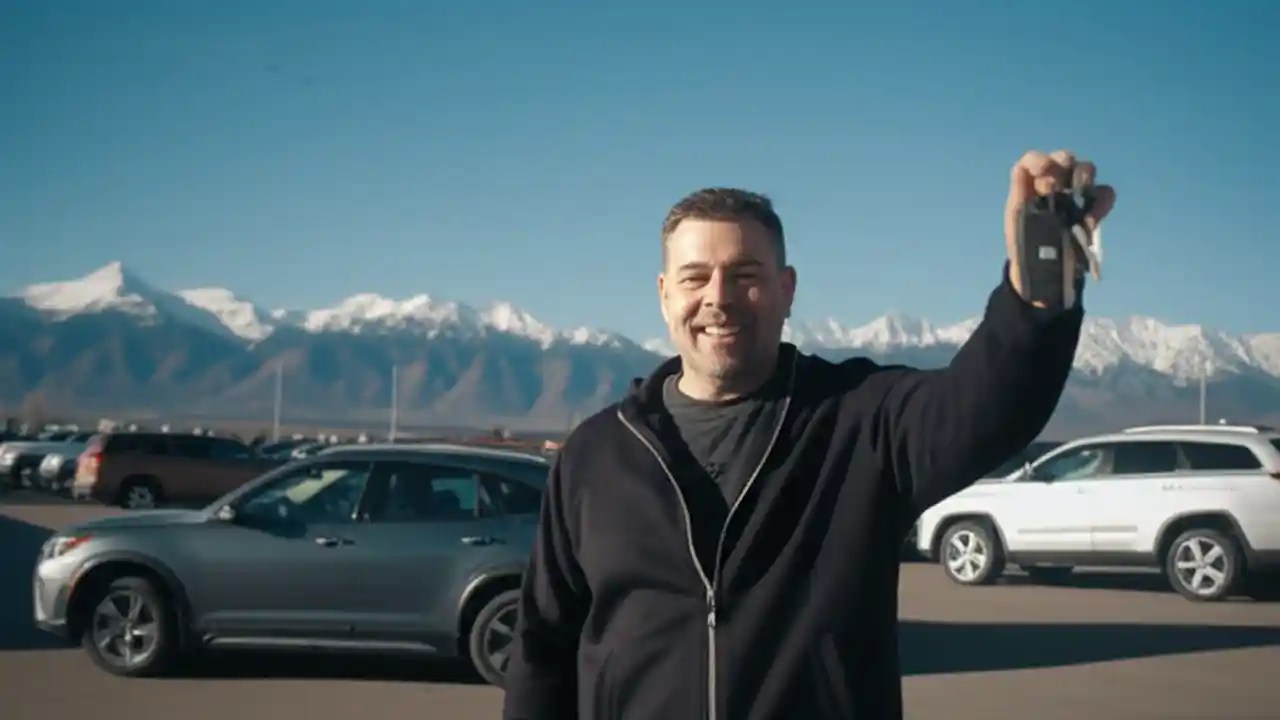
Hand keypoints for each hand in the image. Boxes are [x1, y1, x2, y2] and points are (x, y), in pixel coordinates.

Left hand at [1004, 150, 1116, 302]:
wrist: (1040, 267)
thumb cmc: (1024, 238)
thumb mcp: (1016, 215)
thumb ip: (1019, 191)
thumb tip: (1022, 169)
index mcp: (1032, 181)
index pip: (1035, 159)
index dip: (1038, 160)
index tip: (1040, 171)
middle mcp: (1056, 181)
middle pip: (1065, 158)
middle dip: (1061, 166)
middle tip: (1054, 187)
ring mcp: (1077, 192)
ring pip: (1087, 169)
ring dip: (1082, 178)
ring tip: (1075, 197)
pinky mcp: (1094, 207)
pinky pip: (1106, 194)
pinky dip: (1100, 203)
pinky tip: (1089, 220)